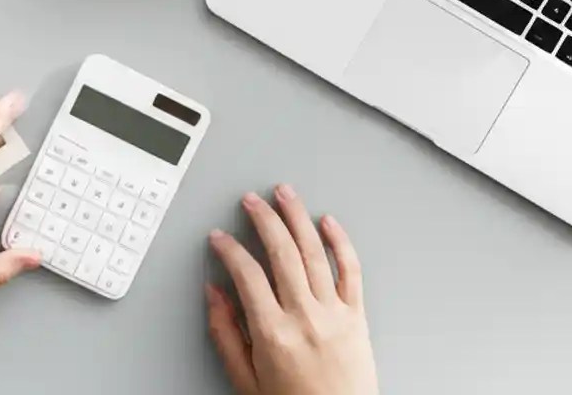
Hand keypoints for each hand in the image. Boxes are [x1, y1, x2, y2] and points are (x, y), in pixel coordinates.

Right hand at [206, 186, 377, 394]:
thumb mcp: (245, 380)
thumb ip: (225, 334)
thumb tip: (214, 294)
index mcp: (273, 334)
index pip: (246, 275)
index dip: (229, 250)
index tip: (218, 238)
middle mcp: (305, 318)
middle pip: (281, 253)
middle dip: (263, 219)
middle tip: (250, 201)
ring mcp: (334, 314)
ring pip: (314, 252)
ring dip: (297, 217)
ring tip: (284, 195)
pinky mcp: (357, 316)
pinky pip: (350, 270)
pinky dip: (340, 242)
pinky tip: (328, 223)